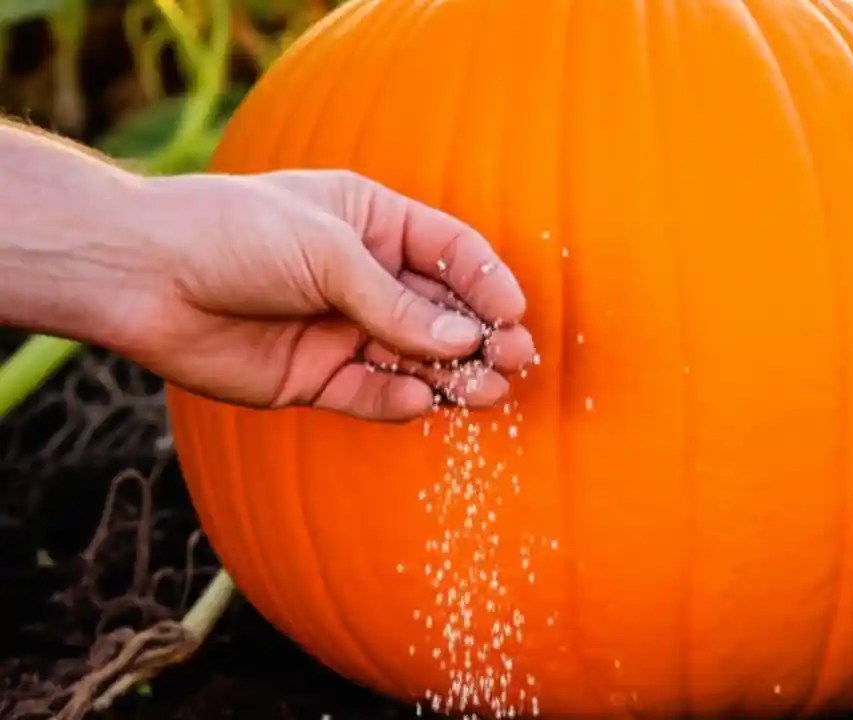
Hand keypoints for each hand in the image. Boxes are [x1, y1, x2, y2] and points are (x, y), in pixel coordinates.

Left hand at [113, 169, 535, 421]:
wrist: (141, 276)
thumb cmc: (233, 233)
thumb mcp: (326, 252)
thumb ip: (395, 304)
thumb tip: (463, 340)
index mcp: (372, 222)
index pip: (450, 251)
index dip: (486, 281)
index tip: (514, 314)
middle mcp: (364, 276)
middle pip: (441, 310)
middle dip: (480, 336)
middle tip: (515, 360)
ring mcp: (341, 328)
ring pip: (414, 357)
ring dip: (451, 374)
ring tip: (486, 392)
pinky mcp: (315, 377)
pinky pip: (369, 393)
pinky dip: (396, 399)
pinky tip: (420, 398)